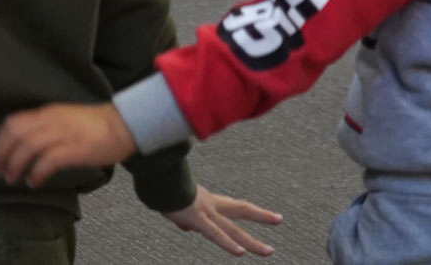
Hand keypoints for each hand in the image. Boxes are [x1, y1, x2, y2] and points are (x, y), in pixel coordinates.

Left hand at [0, 101, 135, 186]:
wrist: (124, 124)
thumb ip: (45, 126)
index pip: (13, 122)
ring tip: (13, 180)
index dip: (0, 142)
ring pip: (29, 147)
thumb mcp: (64, 118)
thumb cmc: (95, 124)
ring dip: (16, 165)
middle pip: (16, 135)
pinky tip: (34, 182)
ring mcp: (64, 133)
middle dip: (3, 155)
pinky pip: (49, 160)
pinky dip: (37, 172)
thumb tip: (25, 144)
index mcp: (47, 112)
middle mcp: (51, 120)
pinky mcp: (76, 149)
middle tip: (1, 172)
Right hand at [164, 186, 282, 256]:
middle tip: (280, 219)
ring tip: (268, 251)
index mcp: (207, 199)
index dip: (253, 211)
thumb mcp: (175, 203)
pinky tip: (239, 253)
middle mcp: (209, 204)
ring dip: (251, 242)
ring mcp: (204, 212)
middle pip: (241, 209)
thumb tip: (187, 228)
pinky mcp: (196, 219)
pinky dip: (227, 244)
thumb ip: (185, 217)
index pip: (235, 205)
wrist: (150, 178)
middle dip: (261, 216)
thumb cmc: (158, 186)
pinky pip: (215, 234)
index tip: (272, 215)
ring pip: (233, 230)